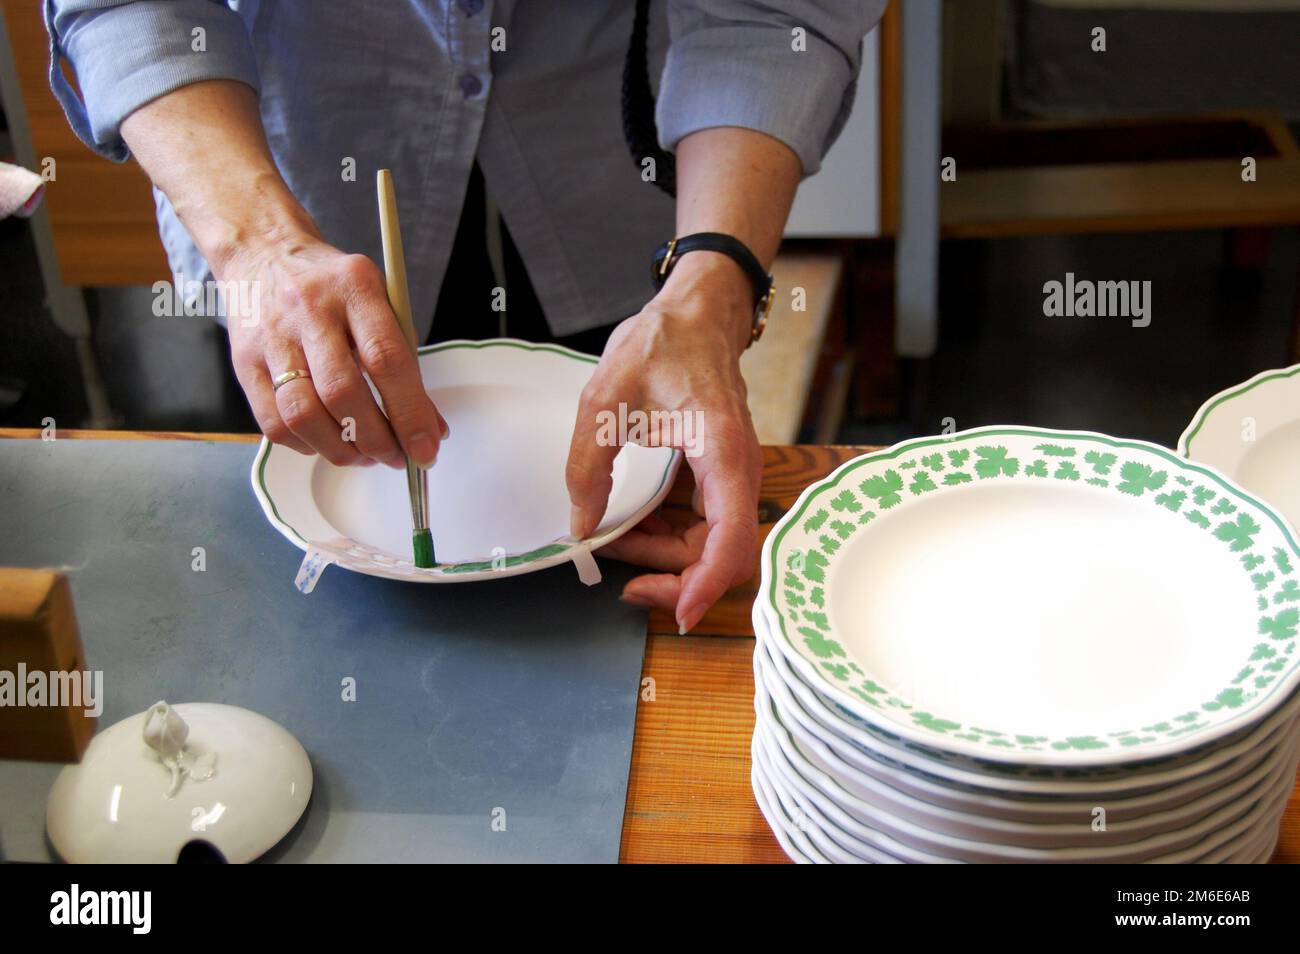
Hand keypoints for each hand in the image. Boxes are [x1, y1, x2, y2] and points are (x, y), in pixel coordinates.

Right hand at [221, 232, 446, 467]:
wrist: (264, 253)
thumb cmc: (335, 287)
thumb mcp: (380, 301)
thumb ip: (404, 360)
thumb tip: (429, 428)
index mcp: (355, 288)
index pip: (387, 360)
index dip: (410, 413)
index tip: (426, 448)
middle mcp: (309, 310)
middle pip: (342, 393)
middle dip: (376, 439)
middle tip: (396, 457)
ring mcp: (271, 338)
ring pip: (303, 415)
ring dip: (340, 450)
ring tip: (364, 455)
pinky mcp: (244, 363)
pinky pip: (274, 423)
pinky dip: (307, 445)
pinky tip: (328, 442)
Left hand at [565, 254, 761, 632]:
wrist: (696, 314)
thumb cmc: (662, 344)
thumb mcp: (604, 398)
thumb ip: (588, 466)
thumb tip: (581, 525)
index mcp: (723, 454)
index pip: (730, 541)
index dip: (705, 586)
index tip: (677, 614)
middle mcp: (739, 473)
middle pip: (721, 554)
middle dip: (671, 577)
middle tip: (614, 578)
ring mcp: (732, 477)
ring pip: (710, 545)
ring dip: (663, 557)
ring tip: (610, 545)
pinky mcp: (720, 477)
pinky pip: (702, 525)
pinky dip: (666, 537)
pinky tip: (629, 528)